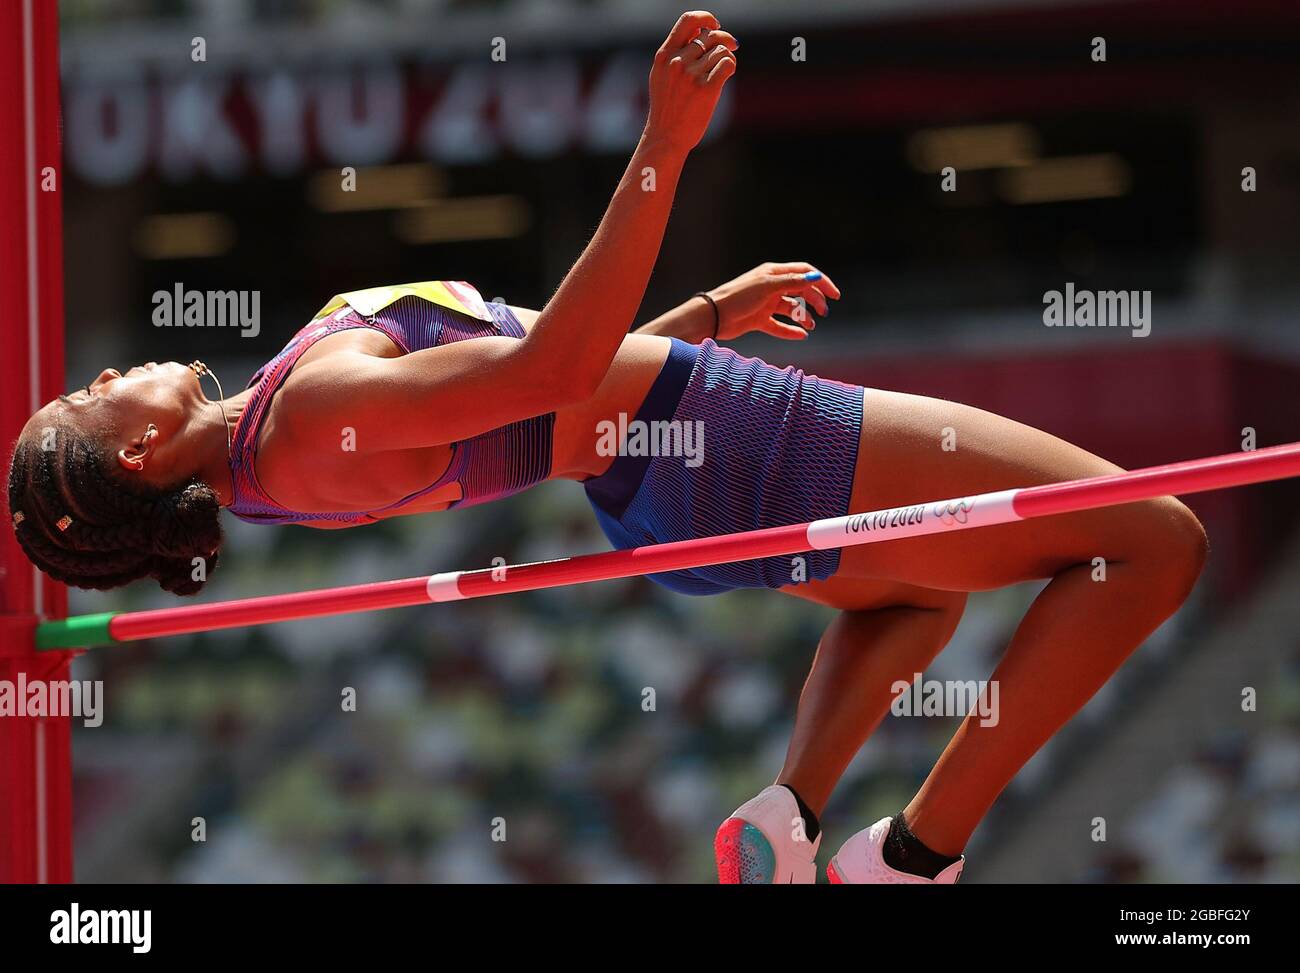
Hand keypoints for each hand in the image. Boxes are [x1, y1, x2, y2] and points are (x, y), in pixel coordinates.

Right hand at [644, 11, 737, 153]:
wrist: (666, 137)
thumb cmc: (667, 107)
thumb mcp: (662, 75)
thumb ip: (677, 53)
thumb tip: (703, 31)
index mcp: (664, 55)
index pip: (688, 20)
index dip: (706, 18)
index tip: (715, 24)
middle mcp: (677, 62)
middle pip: (710, 36)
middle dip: (725, 39)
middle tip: (732, 46)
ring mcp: (691, 75)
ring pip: (721, 50)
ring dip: (728, 57)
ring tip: (724, 69)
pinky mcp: (706, 89)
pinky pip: (727, 64)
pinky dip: (731, 66)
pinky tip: (727, 73)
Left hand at [706, 262, 840, 340]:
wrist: (714, 316)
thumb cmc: (738, 296)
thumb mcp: (767, 287)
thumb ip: (792, 282)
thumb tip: (815, 276)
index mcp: (773, 273)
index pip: (804, 272)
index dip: (821, 282)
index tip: (835, 296)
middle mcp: (771, 287)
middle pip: (801, 291)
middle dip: (815, 301)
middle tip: (824, 313)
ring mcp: (765, 304)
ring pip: (791, 309)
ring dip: (803, 317)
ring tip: (809, 326)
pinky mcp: (759, 320)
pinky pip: (779, 325)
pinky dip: (791, 330)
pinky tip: (802, 335)